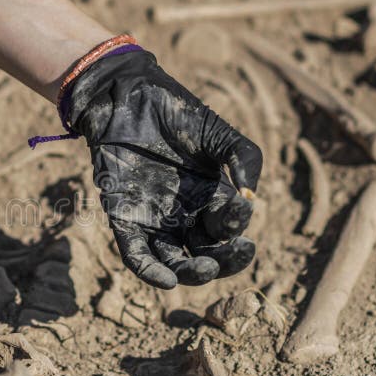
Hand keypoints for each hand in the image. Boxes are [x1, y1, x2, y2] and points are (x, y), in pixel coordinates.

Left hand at [67, 48, 262, 288]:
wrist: (129, 96)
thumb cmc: (176, 113)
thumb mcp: (218, 134)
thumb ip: (243, 158)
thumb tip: (251, 197)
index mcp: (210, 199)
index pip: (229, 230)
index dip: (237, 227)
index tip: (241, 210)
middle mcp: (184, 216)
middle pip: (207, 255)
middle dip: (224, 261)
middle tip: (236, 252)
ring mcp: (154, 220)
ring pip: (174, 261)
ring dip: (191, 272)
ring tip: (205, 269)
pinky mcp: (124, 218)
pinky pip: (136, 254)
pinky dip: (149, 270)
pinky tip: (166, 279)